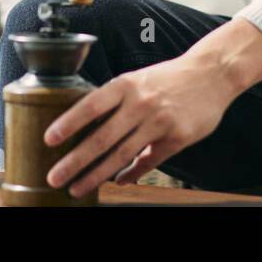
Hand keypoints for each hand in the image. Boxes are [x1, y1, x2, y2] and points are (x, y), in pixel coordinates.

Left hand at [43, 52, 234, 198]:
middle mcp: (141, 103)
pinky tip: (118, 181)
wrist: (213, 73)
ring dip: (96, 175)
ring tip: (77, 188)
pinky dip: (131, 173)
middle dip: (75, 161)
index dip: (68, 123)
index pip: (91, 105)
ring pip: (121, 154)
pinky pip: (148, 162)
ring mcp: (159, 122)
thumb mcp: (139, 79)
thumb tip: (88, 126)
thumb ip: (116, 101)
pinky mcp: (177, 138)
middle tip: (54, 177)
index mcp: (127, 84)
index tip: (49, 139)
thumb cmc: (170, 77)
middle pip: (102, 137)